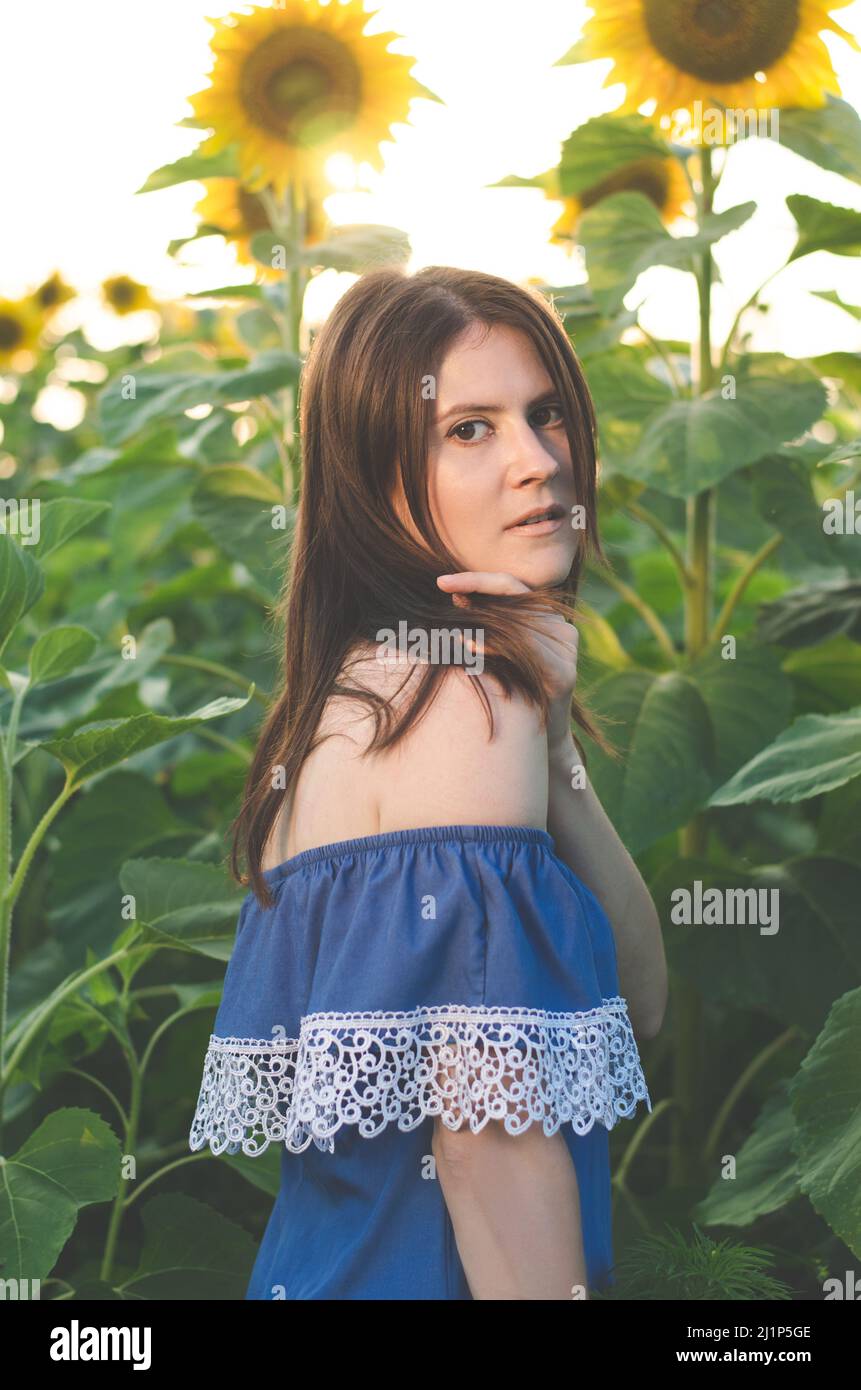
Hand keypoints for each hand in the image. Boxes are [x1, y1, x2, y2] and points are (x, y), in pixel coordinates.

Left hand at [436, 571, 578, 751]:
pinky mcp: (564, 674)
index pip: (512, 587)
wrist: (541, 741)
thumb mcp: (498, 654)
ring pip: (519, 624)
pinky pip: (526, 653)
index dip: (478, 579)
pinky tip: (467, 644)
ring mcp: (567, 651)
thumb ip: (488, 626)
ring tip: (449, 615)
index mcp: (547, 619)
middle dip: (476, 590)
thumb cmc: (514, 694)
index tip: (442, 580)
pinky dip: (494, 647)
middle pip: (516, 598)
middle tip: (441, 586)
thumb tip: (457, 596)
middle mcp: (561, 629)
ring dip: (481, 618)